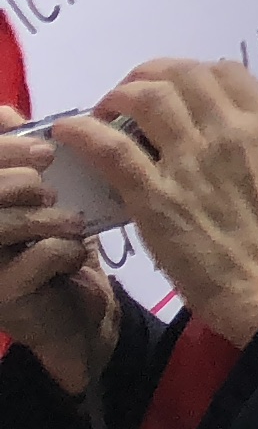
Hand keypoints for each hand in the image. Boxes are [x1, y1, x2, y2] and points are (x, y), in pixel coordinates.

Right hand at [0, 110, 118, 392]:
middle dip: (16, 180)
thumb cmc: (58, 246)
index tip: (45, 148)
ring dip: (44, 216)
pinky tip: (75, 254)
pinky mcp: (3, 300)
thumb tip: (4, 113)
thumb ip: (23, 158)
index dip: (4, 150)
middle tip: (51, 181)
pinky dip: (61, 249)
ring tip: (73, 220)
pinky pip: (30, 261)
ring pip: (0, 226)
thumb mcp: (43, 197)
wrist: (80, 315)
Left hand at [60, 60, 257, 347]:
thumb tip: (204, 126)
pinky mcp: (156, 195)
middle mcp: (231, 128)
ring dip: (115, 96)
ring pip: (145, 98)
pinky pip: (111, 148)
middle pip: (180, 74)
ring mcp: (192, 159)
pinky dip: (84, 132)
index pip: (221, 70)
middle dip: (146, 75)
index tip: (170, 90)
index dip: (188, 73)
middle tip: (127, 97)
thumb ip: (246, 138)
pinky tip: (70, 131)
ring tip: (101, 112)